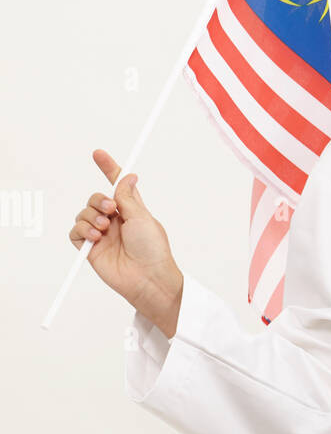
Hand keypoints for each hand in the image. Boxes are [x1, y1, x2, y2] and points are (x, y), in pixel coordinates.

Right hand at [68, 149, 183, 337]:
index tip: (98, 154)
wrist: (147, 278)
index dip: (109, 169)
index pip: (117, 186)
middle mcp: (115, 221)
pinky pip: (75, 232)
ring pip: (84, 213)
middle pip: (96, 198)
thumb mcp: (142, 217)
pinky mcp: (91, 249)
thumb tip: (129, 175)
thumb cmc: (152, 250)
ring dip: (91, 216)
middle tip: (110, 210)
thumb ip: (127, 196)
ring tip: (104, 229)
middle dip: (98, 199)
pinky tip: (95, 237)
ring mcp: (102, 235)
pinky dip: (82, 230)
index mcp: (131, 211)